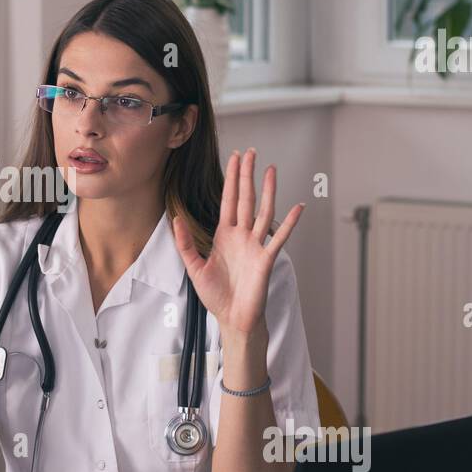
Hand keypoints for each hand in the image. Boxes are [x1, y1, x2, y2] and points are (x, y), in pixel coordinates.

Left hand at [172, 148, 303, 336]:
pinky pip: (279, 238)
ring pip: (263, 212)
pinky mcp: (266, 259)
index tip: (235, 159)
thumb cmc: (216, 296)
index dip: (231, 179)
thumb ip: (185, 243)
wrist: (232, 318)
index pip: (228, 200)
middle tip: (251, 153)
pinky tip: (297, 207)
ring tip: (271, 170)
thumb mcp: (193, 268)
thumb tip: (175, 219)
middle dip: (247, 175)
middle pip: (246, 199)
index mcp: (224, 235)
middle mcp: (241, 236)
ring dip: (268, 191)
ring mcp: (255, 246)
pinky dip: (289, 223)